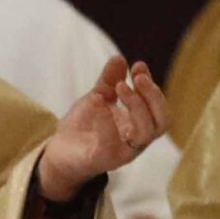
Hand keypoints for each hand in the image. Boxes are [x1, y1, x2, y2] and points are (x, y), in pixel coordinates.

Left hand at [37, 55, 167, 201]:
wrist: (59, 153)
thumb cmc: (82, 127)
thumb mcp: (97, 98)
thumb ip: (109, 81)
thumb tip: (119, 58)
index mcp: (138, 126)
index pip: (158, 108)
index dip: (152, 86)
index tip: (137, 65)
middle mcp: (136, 141)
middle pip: (161, 122)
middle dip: (153, 97)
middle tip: (137, 77)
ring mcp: (122, 152)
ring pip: (144, 134)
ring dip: (137, 107)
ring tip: (120, 87)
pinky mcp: (103, 160)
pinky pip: (111, 144)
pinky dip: (107, 122)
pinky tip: (96, 101)